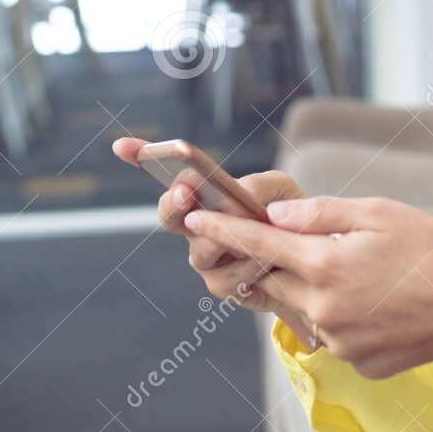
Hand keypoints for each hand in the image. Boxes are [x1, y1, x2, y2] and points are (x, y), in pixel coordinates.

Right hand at [111, 138, 313, 337]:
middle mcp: (196, 226)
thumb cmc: (289, 217)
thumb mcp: (281, 190)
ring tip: (263, 235)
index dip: (141, 157)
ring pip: (202, 247)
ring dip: (234, 239)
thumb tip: (234, 195)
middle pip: (169, 214)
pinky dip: (252, 265)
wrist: (312, 261)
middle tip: (186, 191)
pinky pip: (228, 275)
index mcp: (205, 195)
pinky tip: (269, 261)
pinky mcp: (220, 286)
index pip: (168, 174)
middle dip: (174, 202)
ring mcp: (204, 258)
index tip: (121, 145)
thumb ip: (258, 186)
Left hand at [182, 193, 432, 379]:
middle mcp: (322, 307)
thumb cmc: (432, 254)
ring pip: (302, 308)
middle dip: (277, 260)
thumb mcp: (380, 214)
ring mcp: (337, 341)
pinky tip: (377, 303)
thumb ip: (322, 214)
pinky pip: (332, 333)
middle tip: (300, 244)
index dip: (224, 229)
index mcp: (325, 264)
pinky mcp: (355, 363)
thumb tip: (276, 215)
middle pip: (275, 280)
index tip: (196, 218)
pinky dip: (341, 314)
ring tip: (360, 274)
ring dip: (313, 288)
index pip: (259, 243)